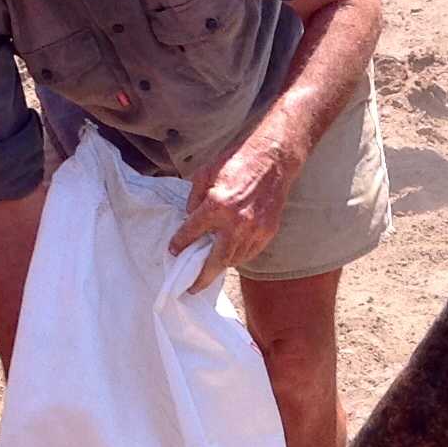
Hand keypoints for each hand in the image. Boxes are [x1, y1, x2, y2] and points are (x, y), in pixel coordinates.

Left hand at [169, 128, 300, 294]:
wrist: (273, 159)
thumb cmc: (238, 161)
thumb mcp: (206, 173)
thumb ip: (195, 198)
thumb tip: (189, 217)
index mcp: (216, 206)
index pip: (191, 233)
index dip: (179, 244)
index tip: (174, 251)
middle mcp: (235, 223)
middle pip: (215, 262)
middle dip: (202, 278)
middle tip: (192, 287)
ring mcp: (254, 230)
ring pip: (233, 260)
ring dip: (220, 265)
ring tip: (211, 268)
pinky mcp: (267, 232)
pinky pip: (249, 253)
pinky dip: (238, 256)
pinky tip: (231, 254)